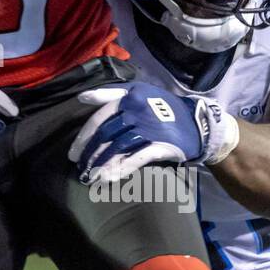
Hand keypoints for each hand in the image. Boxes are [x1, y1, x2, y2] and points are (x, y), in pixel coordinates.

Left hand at [68, 82, 239, 183]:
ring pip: (118, 147)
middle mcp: (137, 111)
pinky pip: (136, 158)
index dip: (84, 137)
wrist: (196, 121)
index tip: (73, 153)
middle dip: (90, 153)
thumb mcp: (137, 91)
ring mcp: (149, 129)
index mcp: (129, 97)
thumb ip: (110, 93)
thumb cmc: (161, 105)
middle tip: (80, 168)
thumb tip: (81, 98)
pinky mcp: (160, 145)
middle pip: (105, 135)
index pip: (99, 118)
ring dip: (102, 164)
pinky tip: (110, 178)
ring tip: (91, 176)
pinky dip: (121, 168)